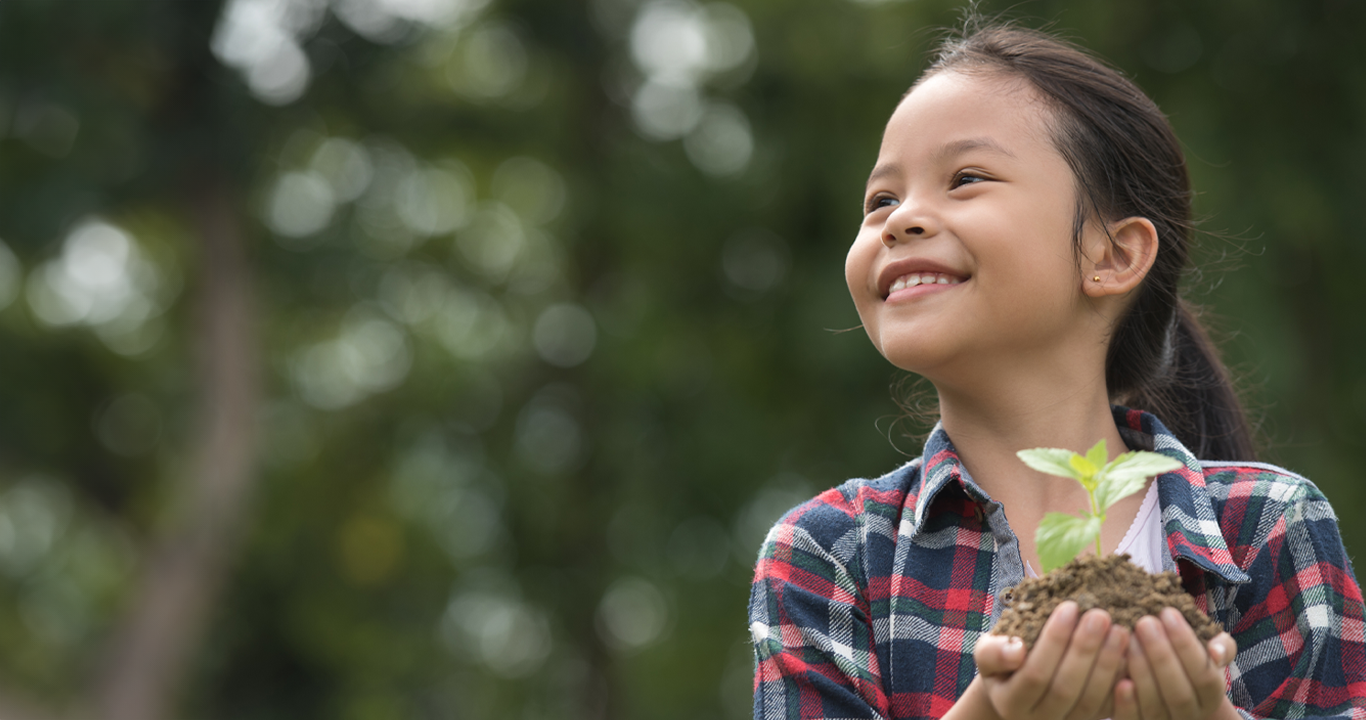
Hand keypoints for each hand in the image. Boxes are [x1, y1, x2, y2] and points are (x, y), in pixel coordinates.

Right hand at [975, 601, 1130, 719]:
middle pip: (1065, 689)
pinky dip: (1122, 680)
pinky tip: (1129, 653)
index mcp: (1010, 703)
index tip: (1069, 607)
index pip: (1035, 674)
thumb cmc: (1005, 659)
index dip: (1053, 641)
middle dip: (1084, 650)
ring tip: (1118, 629)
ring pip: (1091, 701)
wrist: (1020, 684)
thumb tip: (1017, 650)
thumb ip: (994, 652)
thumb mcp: (988, 651)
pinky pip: (1110, 707)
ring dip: (1107, 664)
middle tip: (1100, 615)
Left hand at [1112, 608, 1237, 719]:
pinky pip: (1133, 719)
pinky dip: (1127, 703)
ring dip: (1141, 670)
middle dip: (1161, 654)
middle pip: (1179, 692)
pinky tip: (1120, 680)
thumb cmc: (1185, 657)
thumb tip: (1215, 651)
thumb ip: (1220, 646)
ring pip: (1155, 705)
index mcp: (1211, 695)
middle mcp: (1191, 715)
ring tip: (1128, 637)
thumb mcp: (1207, 649)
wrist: (1162, 685)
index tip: (1168, 612)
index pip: (1205, 674)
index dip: (1186, 644)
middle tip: (1144, 622)